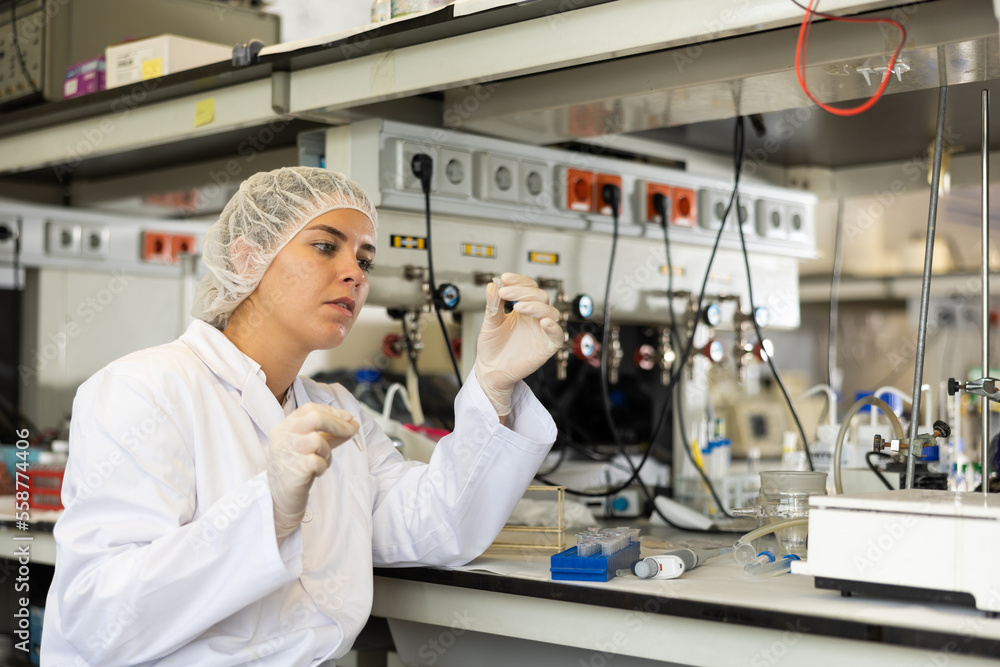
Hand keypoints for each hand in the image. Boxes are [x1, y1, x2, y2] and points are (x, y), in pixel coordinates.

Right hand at [267, 403, 358, 541]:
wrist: (280, 497)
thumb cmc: (296, 468)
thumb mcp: (311, 446)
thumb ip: (328, 434)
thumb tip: (352, 424)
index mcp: (285, 426)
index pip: (310, 409)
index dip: (332, 411)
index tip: (348, 418)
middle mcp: (283, 436)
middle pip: (315, 418)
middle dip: (339, 423)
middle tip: (353, 430)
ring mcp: (286, 452)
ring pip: (317, 440)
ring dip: (327, 451)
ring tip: (322, 461)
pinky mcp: (293, 470)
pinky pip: (317, 461)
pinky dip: (323, 466)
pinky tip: (316, 472)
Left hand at [474, 273, 562, 415]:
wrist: (490, 371)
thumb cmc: (492, 348)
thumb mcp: (490, 322)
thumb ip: (493, 304)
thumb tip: (493, 284)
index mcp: (522, 309)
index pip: (528, 287)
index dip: (518, 281)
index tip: (504, 278)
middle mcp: (534, 318)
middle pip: (540, 296)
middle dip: (523, 292)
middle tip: (506, 293)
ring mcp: (542, 331)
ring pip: (550, 311)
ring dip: (535, 306)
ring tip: (518, 307)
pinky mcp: (547, 346)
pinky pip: (557, 334)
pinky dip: (553, 327)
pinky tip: (542, 322)